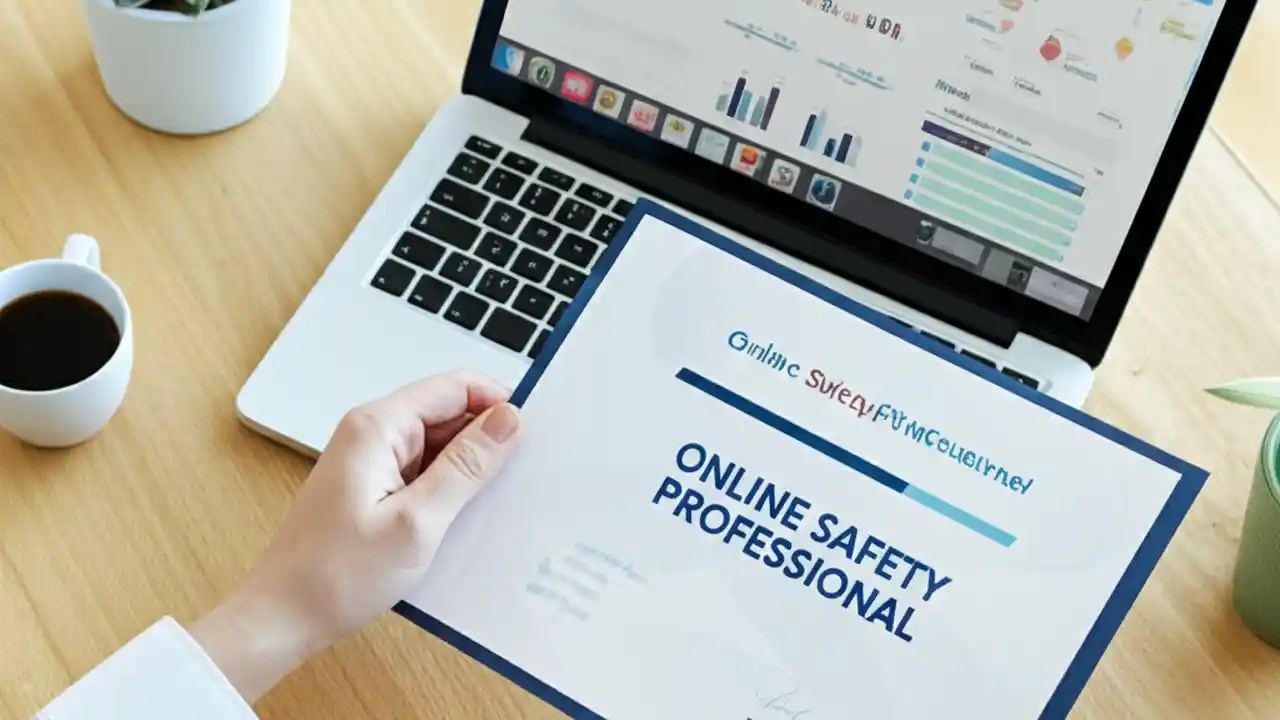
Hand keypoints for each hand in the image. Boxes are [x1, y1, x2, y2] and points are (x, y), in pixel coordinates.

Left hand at [191, 371, 522, 702]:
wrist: (282, 620)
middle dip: (488, 439)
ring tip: (490, 506)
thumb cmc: (335, 576)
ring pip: (442, 445)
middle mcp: (373, 433)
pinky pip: (426, 473)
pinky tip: (462, 520)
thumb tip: (509, 420)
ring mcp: (372, 461)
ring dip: (471, 470)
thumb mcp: (417, 522)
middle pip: (450, 412)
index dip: (498, 404)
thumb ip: (467, 466)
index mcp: (378, 426)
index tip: (532, 436)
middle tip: (518, 480)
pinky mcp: (375, 487)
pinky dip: (451, 490)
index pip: (456, 386)